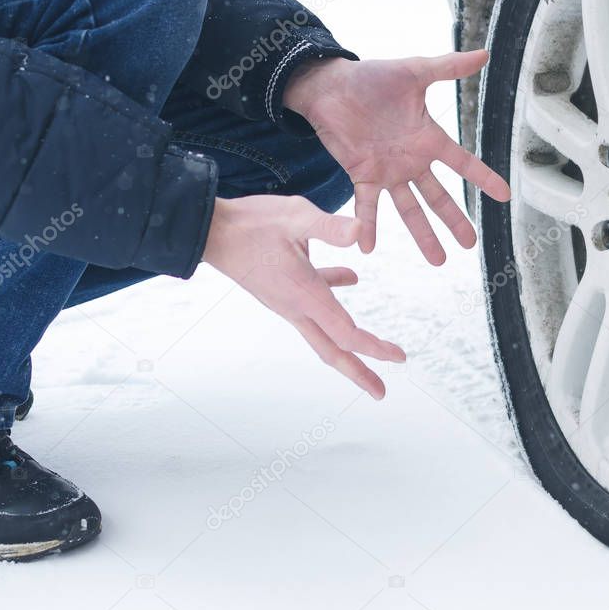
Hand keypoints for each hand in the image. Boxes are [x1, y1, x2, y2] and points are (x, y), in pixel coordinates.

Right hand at [202, 194, 404, 399]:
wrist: (209, 231)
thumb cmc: (251, 224)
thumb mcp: (296, 217)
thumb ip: (330, 227)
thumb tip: (360, 233)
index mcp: (305, 295)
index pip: (346, 333)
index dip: (374, 348)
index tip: (398, 358)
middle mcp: (296, 307)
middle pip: (332, 350)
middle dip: (359, 372)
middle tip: (380, 392)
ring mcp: (287, 302)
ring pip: (323, 331)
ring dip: (348, 343)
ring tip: (370, 349)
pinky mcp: (281, 291)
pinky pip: (313, 302)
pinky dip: (333, 297)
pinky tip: (350, 278)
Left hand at [284, 50, 511, 265]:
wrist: (330, 86)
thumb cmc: (372, 77)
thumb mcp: (414, 71)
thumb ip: (448, 67)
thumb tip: (485, 54)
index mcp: (428, 138)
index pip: (463, 163)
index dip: (484, 179)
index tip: (505, 196)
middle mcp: (412, 160)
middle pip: (439, 196)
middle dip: (455, 221)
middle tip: (470, 244)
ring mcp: (388, 172)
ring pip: (410, 209)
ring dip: (422, 235)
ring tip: (437, 261)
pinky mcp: (361, 175)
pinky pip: (367, 206)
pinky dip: (366, 225)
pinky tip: (366, 247)